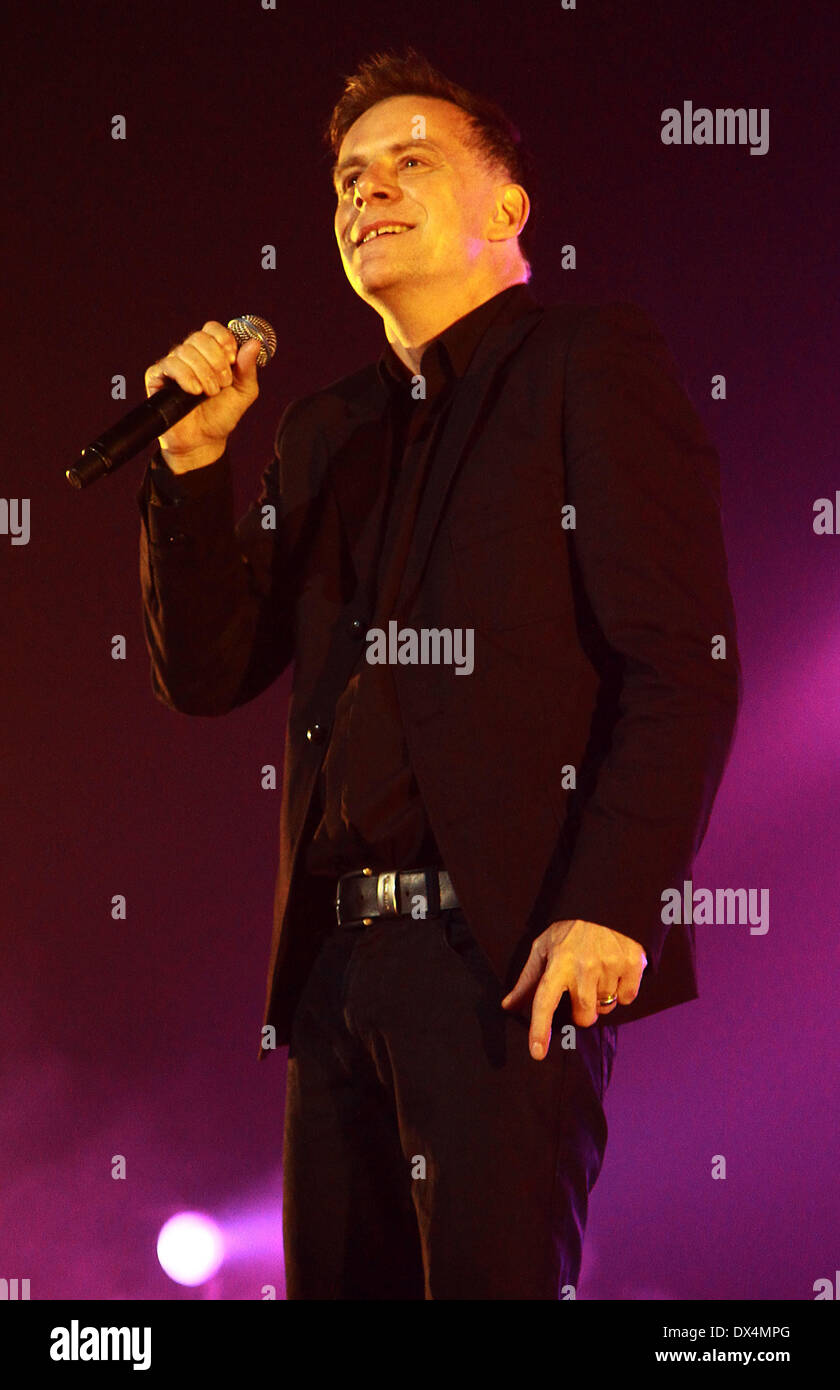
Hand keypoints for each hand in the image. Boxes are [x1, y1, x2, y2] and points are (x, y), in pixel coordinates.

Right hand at [144, 320, 260, 469]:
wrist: (203, 441)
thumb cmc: (221, 415)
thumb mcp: (243, 393)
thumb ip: (248, 369)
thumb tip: (254, 344)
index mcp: (210, 353)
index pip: (212, 329)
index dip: (223, 339)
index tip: (232, 359)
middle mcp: (190, 355)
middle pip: (199, 337)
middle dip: (216, 360)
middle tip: (223, 383)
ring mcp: (173, 365)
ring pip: (185, 351)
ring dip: (203, 372)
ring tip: (209, 392)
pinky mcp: (157, 377)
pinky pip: (169, 365)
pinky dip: (186, 376)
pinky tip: (195, 391)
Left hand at [501, 919, 646, 1059]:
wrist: (607, 904)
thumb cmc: (571, 930)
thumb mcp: (544, 948)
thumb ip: (528, 981)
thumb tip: (508, 1006)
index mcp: (558, 963)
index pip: (544, 1001)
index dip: (540, 1029)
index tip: (538, 1052)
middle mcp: (583, 967)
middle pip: (584, 1016)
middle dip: (582, 1012)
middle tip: (581, 989)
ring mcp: (610, 966)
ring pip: (607, 1008)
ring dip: (602, 999)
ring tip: (599, 973)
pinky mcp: (633, 964)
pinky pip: (628, 998)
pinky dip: (623, 990)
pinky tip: (615, 970)